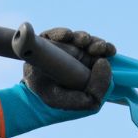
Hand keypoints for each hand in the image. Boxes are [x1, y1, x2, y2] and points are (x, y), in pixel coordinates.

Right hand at [0, 26, 116, 137]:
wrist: (30, 97)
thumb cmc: (58, 101)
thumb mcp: (81, 104)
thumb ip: (97, 92)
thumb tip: (103, 62)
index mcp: (88, 70)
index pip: (102, 55)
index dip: (107, 50)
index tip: (107, 53)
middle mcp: (78, 57)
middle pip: (93, 44)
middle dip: (98, 44)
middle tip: (97, 48)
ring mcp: (63, 48)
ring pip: (78, 37)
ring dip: (83, 37)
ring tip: (83, 41)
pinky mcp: (48, 41)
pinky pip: (57, 33)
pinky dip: (62, 33)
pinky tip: (66, 36)